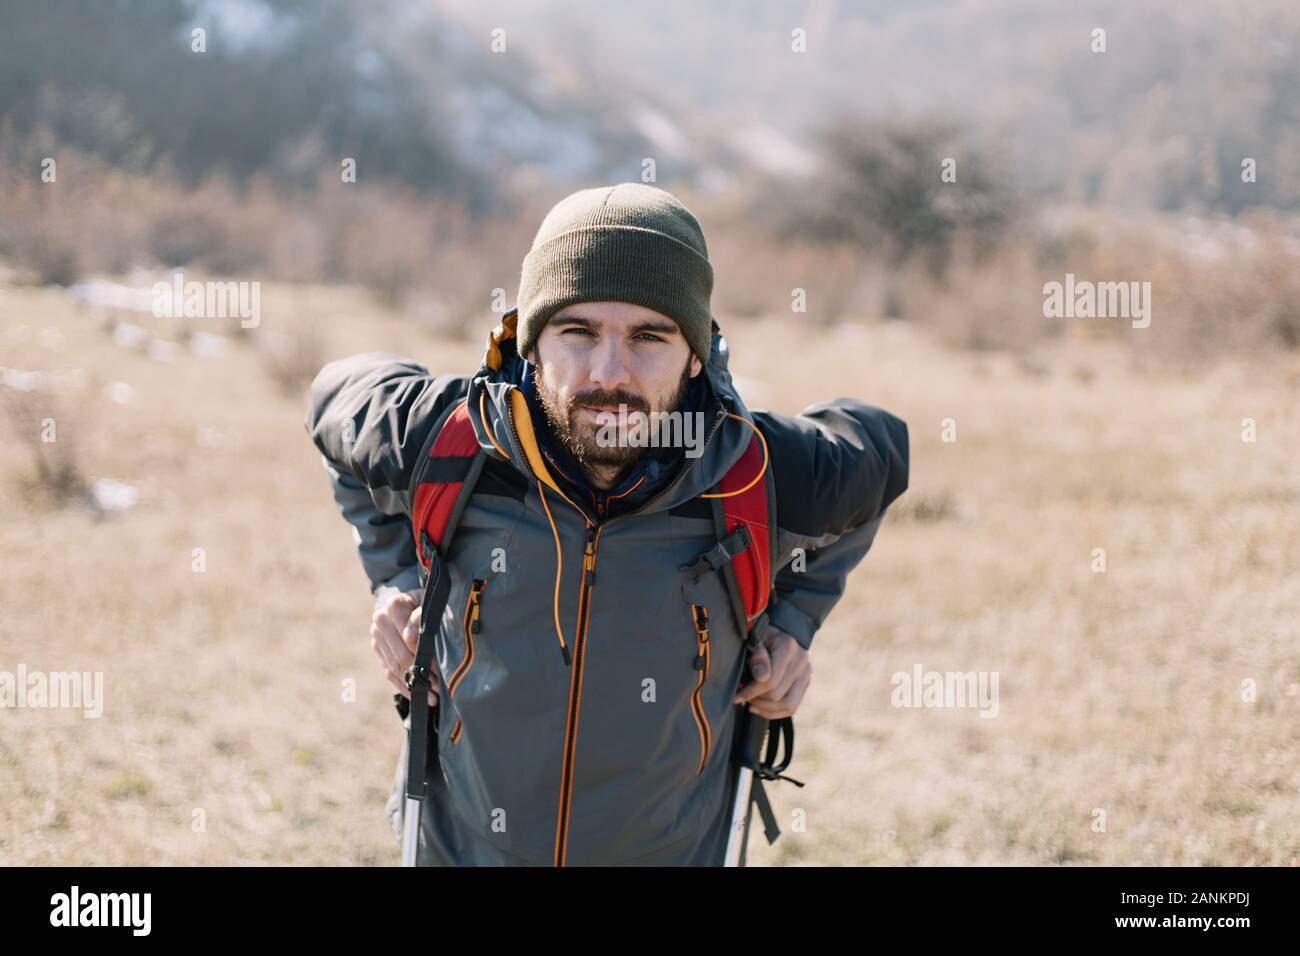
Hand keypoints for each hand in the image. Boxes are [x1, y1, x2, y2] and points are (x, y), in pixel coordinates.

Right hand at [370, 588, 436, 705]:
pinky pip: (389, 673)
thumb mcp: (429, 602)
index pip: (409, 637)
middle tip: (438, 687)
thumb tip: (412, 637)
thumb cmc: (426, 602)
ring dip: (413, 684)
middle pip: (401, 655)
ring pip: (394, 667)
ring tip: (431, 696)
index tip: (439, 669)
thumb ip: (424, 615)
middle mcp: (380, 620)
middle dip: (420, 674)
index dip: (425, 654)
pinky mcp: (377, 649)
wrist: (408, 601)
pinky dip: (404, 687)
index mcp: (394, 605)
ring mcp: (376, 636)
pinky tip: (418, 696)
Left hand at [732, 625, 809, 718]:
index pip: (770, 681)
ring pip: (788, 705)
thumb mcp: (755, 640)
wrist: (781, 632)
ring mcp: (806, 674)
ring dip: (766, 708)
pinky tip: (759, 709)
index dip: (750, 691)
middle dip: (757, 699)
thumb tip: (761, 678)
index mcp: (787, 647)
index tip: (737, 695)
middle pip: (778, 694)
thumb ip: (758, 657)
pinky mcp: (806, 684)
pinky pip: (793, 707)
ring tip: (751, 704)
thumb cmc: (763, 636)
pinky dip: (774, 712)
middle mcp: (801, 661)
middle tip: (743, 695)